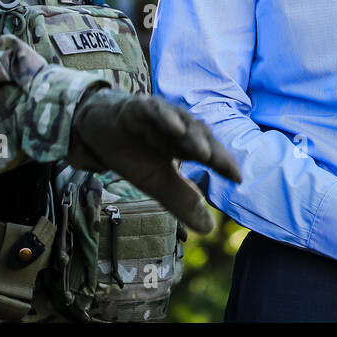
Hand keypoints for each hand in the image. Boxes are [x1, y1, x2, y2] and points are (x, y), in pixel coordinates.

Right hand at [67, 87, 240, 233]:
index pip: (209, 153)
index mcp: (185, 145)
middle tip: (224, 168)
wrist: (99, 132)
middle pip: (199, 137)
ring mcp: (159, 116)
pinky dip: (166, 117)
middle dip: (212, 151)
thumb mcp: (157, 183)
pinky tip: (176, 128)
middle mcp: (177, 128)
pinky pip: (154, 109)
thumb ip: (182, 202)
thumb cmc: (134, 154)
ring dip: (193, 136)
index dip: (223, 164)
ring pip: (181, 122)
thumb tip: (210, 228)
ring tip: (204, 153)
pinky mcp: (138, 107)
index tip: (238, 180)